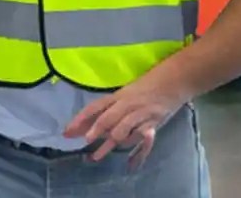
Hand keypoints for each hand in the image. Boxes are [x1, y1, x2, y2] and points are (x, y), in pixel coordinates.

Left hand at [63, 76, 186, 168]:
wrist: (173, 80)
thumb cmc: (146, 87)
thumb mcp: (125, 95)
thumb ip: (108, 110)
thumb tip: (83, 127)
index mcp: (118, 96)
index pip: (96, 106)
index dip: (81, 118)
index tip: (67, 131)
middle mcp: (128, 104)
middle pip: (109, 117)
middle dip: (96, 129)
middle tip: (86, 141)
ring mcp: (141, 113)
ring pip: (124, 128)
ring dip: (111, 142)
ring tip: (98, 155)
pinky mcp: (154, 122)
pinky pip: (143, 137)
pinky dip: (138, 149)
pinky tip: (131, 160)